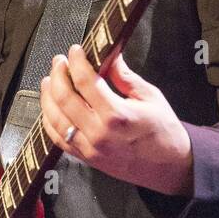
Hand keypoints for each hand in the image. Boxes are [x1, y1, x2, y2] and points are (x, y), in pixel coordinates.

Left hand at [39, 43, 193, 196]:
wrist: (170, 167)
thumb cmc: (164, 132)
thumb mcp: (150, 96)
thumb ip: (124, 76)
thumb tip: (110, 55)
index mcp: (117, 115)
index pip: (86, 81)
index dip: (77, 61)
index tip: (75, 50)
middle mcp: (99, 133)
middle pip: (64, 98)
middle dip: (58, 74)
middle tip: (59, 62)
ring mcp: (90, 148)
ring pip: (55, 119)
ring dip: (48, 96)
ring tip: (50, 81)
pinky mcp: (86, 158)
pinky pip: (58, 139)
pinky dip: (49, 121)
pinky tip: (50, 107)